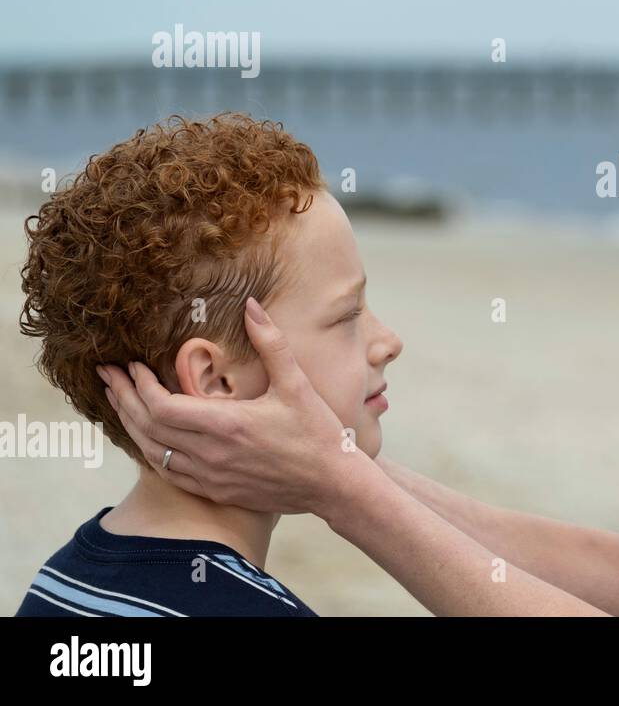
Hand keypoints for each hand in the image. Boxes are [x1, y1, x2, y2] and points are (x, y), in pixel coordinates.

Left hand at [100, 297, 356, 516]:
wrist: (332, 483)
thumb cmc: (317, 431)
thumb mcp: (296, 382)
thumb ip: (270, 341)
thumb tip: (251, 305)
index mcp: (226, 425)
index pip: (161, 407)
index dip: (139, 386)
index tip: (130, 366)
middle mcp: (210, 454)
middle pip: (147, 428)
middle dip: (122, 400)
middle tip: (108, 377)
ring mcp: (210, 477)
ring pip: (153, 453)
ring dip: (132, 426)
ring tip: (119, 404)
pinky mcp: (215, 491)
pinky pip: (170, 473)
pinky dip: (152, 452)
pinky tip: (149, 439)